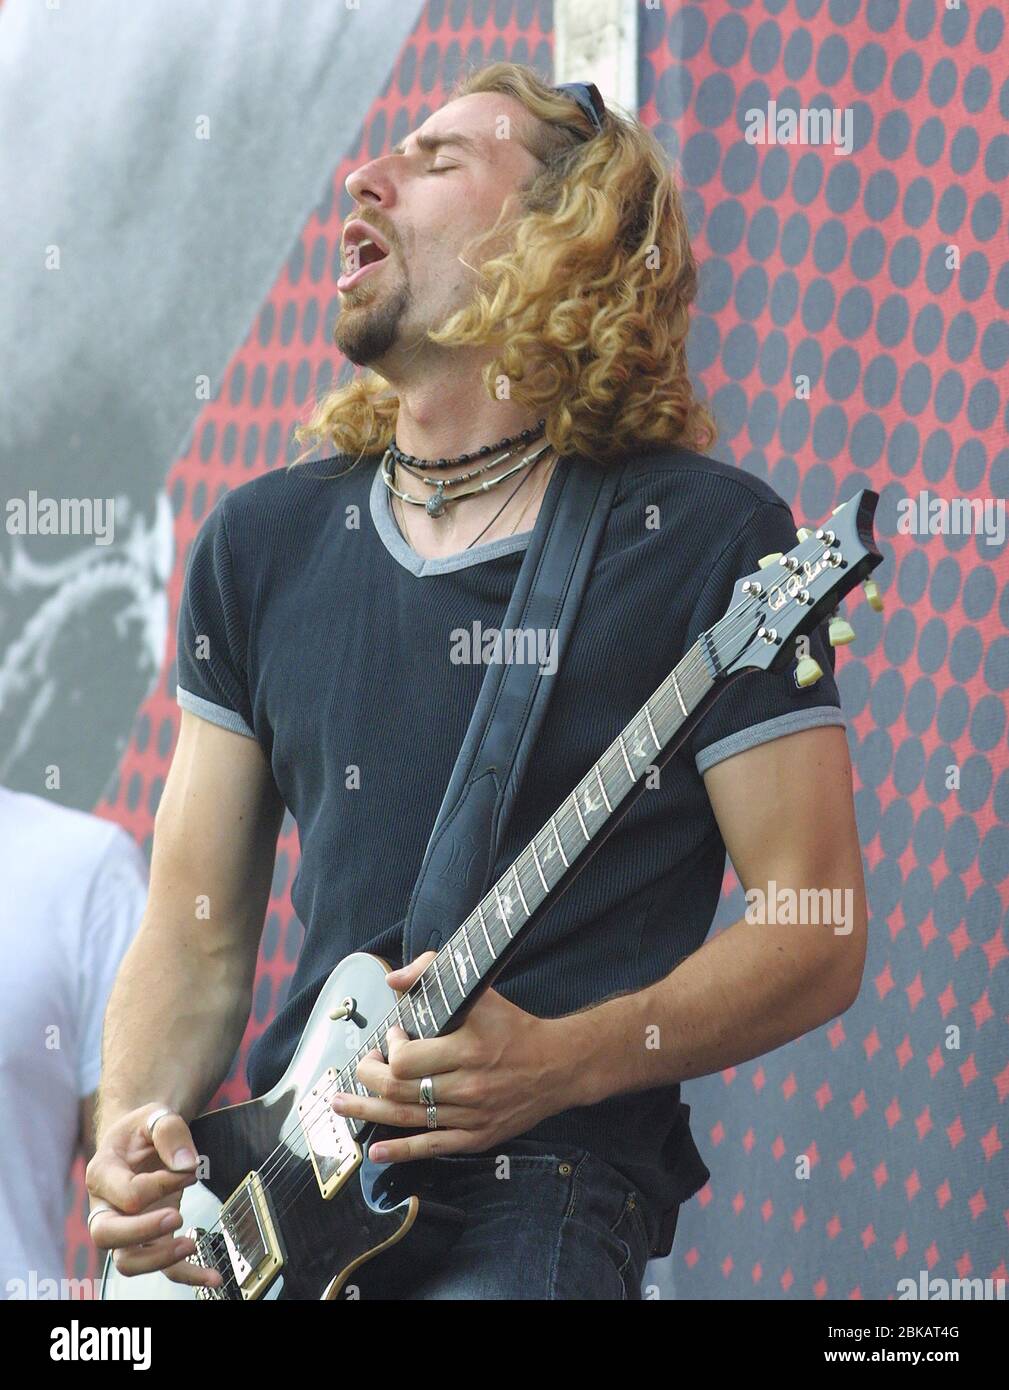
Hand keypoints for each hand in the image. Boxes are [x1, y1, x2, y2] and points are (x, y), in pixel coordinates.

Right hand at [85, 1102, 221, 1289]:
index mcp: (102, 1173)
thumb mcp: (155, 1116)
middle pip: (107, 1235)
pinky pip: (161, 1268)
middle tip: (175, 1217)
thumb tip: (187, 1164)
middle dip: (142, 1231)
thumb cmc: (143, 1130)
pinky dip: (187, 1275)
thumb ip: (170, 1132)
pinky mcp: (149, 1240)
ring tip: (191, 1245)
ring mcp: (126, 1228)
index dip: (161, 1184)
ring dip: (158, 1259)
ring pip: (127, 1261)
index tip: (191, 1170)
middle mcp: (106, 1207)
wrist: (140, 1141)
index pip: (128, 1192)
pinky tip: (213, 1276)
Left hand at [330, 952, 578, 1162]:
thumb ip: (433, 973)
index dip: (390, 1048)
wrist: (559, 1066)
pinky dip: (401, 1151)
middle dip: (370, 1077)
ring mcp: (471, 1116)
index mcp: (468, 1050)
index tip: (394, 1034)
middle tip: (361, 1066)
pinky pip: (432, 1147)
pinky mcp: (477, 1136)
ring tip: (341, 1105)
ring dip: (369, 1113)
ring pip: (408, 1119)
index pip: (407, 1060)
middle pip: (400, 1091)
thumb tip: (394, 981)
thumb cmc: (516, 1027)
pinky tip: (376, 1152)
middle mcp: (468, 1087)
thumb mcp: (481, 993)